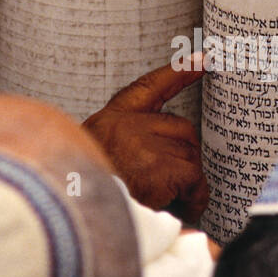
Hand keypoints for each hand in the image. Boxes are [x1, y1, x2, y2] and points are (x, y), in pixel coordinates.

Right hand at [83, 63, 208, 218]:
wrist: (74, 217)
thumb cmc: (83, 197)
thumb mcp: (94, 160)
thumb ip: (125, 149)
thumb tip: (164, 157)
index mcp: (107, 122)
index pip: (148, 88)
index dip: (178, 72)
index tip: (204, 59)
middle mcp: (125, 126)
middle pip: (182, 131)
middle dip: (183, 160)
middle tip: (166, 189)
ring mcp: (144, 145)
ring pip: (190, 159)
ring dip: (184, 186)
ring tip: (160, 205)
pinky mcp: (160, 169)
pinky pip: (195, 183)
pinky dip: (193, 200)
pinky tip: (173, 211)